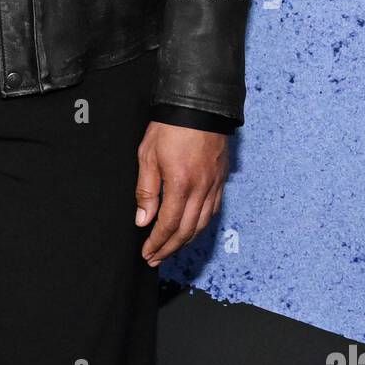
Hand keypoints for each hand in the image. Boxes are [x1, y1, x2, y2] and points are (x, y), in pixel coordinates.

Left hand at [134, 121, 228, 266]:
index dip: (157, 243)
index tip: (148, 253)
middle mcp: (201, 189)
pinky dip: (201, 226)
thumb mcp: (148, 155)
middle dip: (170, 248)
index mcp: (180, 184)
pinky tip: (192, 229)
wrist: (199, 106)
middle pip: (186, 231)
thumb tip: (143, 219)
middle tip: (156, 258)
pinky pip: (213, 211)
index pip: (169, 225)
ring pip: (202, 224)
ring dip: (186, 241)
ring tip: (171, 249)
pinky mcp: (220, 179)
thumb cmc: (170, 127)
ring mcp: (213, 185)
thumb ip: (146, 190)